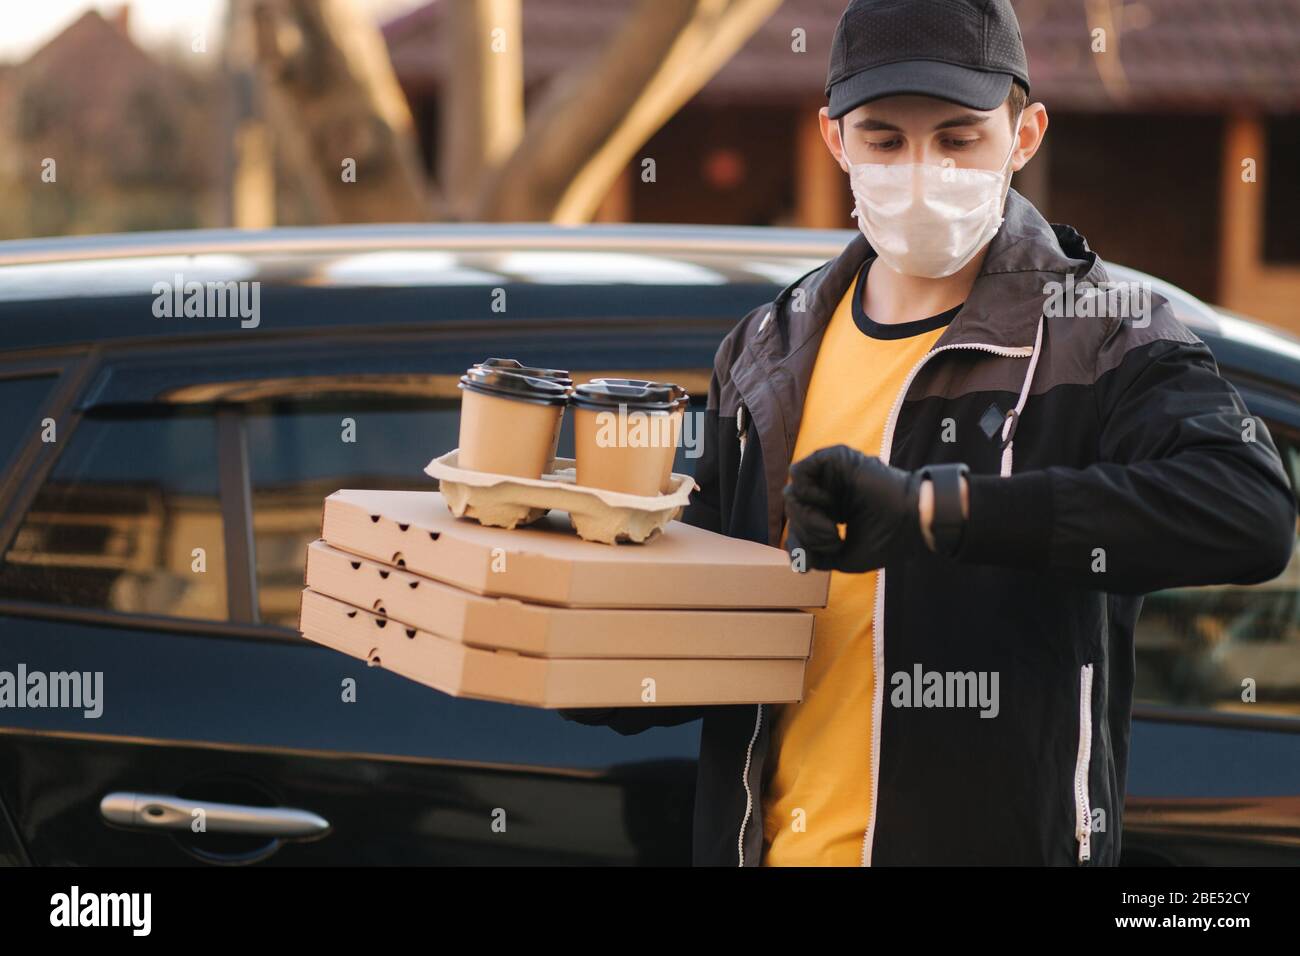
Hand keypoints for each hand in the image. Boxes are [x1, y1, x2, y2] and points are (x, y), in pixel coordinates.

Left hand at [783, 445, 924, 572]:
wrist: (910, 522)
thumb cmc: (883, 540)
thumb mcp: (841, 556)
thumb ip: (814, 555)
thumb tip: (796, 559)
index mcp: (831, 510)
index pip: (798, 525)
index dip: (802, 544)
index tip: (825, 554)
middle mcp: (828, 490)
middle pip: (793, 510)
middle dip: (807, 533)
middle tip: (833, 541)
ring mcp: (830, 474)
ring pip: (793, 493)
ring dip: (806, 516)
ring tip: (831, 527)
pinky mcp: (834, 458)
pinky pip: (799, 471)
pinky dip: (806, 492)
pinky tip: (827, 503)